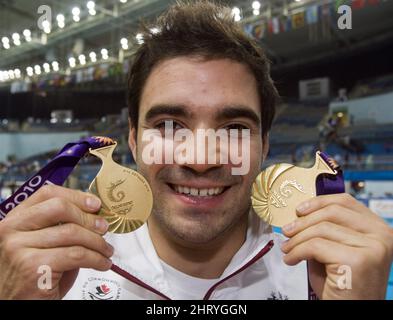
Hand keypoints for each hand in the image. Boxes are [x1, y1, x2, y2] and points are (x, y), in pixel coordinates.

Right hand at [0, 185, 113, 299]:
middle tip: (104, 228)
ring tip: (106, 251)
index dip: (76, 196)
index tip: (95, 204)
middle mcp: (12, 230)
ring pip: (72, 233)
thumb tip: (95, 217)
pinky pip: (76, 255)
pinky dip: (96, 259)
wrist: (13, 307)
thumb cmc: (30, 278)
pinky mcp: (33, 267)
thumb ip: (60, 230)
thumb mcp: (41, 247)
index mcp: (15, 220)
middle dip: (88, 217)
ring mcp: (19, 248)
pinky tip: (102, 264)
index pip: (47, 194)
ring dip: (97, 242)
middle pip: (60, 208)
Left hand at [280, 193, 392, 299]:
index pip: (346, 202)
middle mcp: (381, 235)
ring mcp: (372, 247)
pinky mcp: (357, 261)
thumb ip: (325, 229)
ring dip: (297, 239)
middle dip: (303, 221)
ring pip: (321, 229)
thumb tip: (300, 212)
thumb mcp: (335, 249)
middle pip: (332, 212)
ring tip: (287, 249)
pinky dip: (297, 251)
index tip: (299, 210)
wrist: (351, 311)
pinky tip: (292, 260)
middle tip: (287, 231)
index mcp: (378, 229)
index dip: (318, 202)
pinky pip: (315, 246)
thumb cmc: (342, 285)